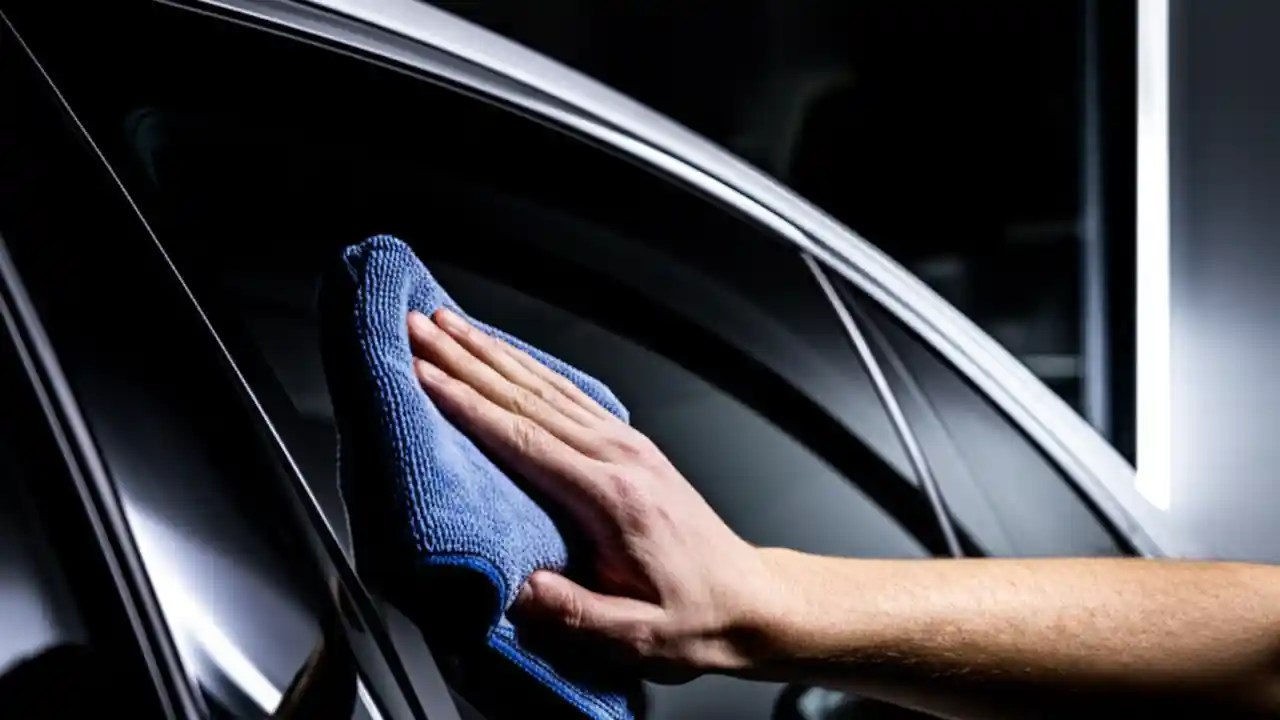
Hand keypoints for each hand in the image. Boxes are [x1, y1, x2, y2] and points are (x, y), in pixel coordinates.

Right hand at [407, 309, 778, 680]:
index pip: (524, 438)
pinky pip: (568, 393)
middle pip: (526, 396)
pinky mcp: (629, 446)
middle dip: (464, 358)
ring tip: (445, 322)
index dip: (468, 404)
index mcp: (612, 497)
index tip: (423, 373)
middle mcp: (618, 456)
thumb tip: (515, 589)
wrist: (748, 600)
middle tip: (416, 325)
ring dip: (489, 351)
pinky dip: (527, 367)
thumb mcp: (636, 635)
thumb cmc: (694, 616)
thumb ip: (575, 612)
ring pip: (545, 385)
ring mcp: (626, 445)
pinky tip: (503, 352)